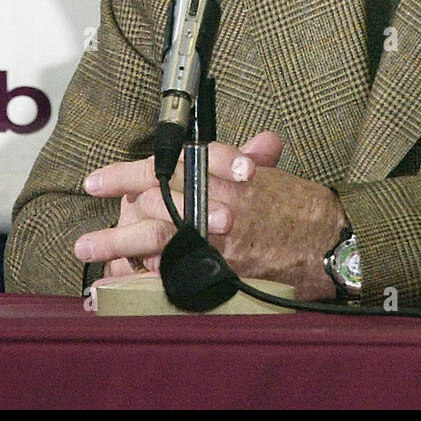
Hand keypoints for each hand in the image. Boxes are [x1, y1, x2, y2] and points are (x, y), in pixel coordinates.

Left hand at [77, 132, 348, 298]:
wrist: (333, 243)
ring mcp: (219, 238)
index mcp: (224, 171)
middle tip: (87, 234)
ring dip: (118, 246)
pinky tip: (128, 280)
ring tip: (90, 253)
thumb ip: (250, 158)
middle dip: (118, 219)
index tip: (97, 181)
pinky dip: (151, 276)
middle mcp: (217, 201)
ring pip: (158, 239)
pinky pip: (177, 272)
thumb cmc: (302, 207)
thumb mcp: (270, 175)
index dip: (126, 174)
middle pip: (154, 204)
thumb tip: (255, 141)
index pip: (166, 166)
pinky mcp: (224, 269)